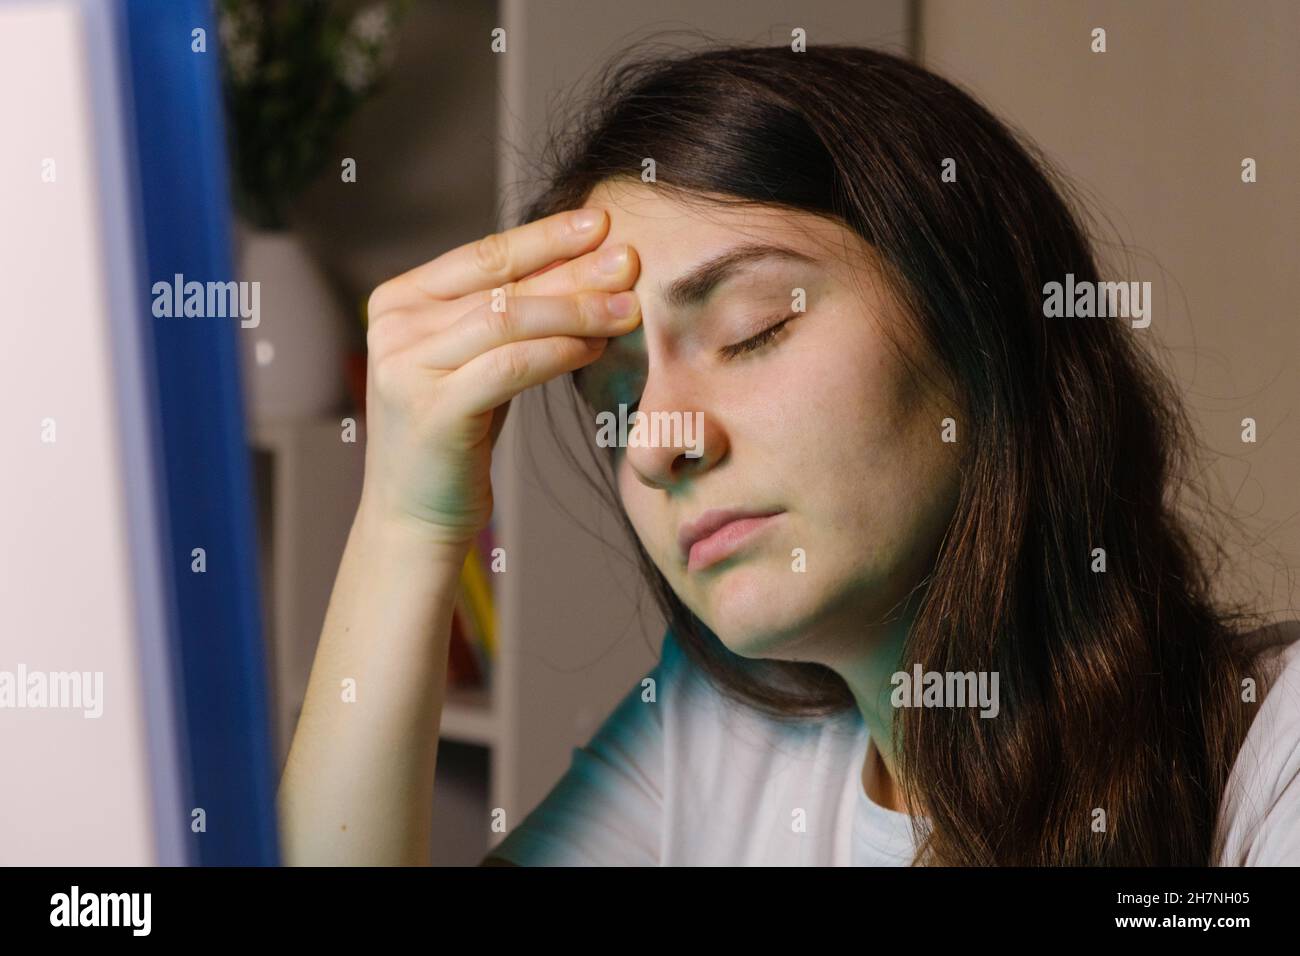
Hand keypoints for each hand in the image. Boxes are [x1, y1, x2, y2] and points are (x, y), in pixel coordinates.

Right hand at [358, 208, 641, 545]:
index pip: (483, 256)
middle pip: (499, 284)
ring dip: (575, 310)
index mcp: (398, 301)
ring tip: (626, 308)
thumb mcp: (479, 360)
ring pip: (507, 318)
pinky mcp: (431, 409)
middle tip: (629, 261)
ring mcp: (405, 367)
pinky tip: (595, 348)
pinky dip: (559, 352)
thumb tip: (587, 261)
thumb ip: (510, 312)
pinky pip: (510, 366)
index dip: (545, 236)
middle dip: (571, 269)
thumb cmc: (456, 433)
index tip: (601, 223)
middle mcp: (393, 326)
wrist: (415, 514)